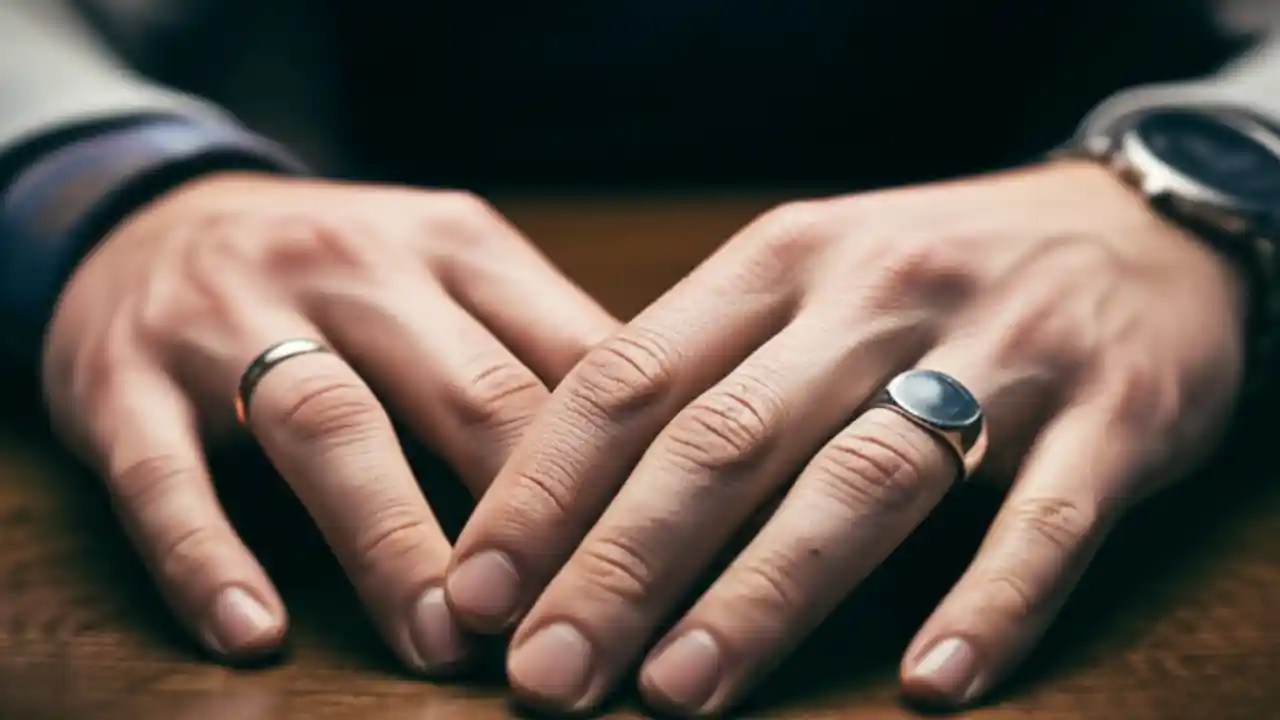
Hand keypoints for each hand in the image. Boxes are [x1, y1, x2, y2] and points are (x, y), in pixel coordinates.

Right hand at [42, 173, 616, 670]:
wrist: (158, 213)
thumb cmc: (342, 272)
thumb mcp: (450, 269)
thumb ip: (546, 344)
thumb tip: (674, 448)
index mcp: (455, 245)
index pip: (566, 354)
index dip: (628, 465)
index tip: (670, 558)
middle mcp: (354, 267)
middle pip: (467, 390)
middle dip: (528, 515)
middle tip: (572, 622)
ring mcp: (231, 317)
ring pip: (329, 425)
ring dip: (392, 541)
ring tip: (443, 641)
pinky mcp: (124, 377)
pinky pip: (163, 472)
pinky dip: (207, 557)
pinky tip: (253, 632)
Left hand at [444, 160, 1246, 713]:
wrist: (1131, 224)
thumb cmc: (931, 272)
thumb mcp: (808, 276)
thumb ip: (704, 364)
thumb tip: (562, 488)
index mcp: (780, 260)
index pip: (630, 376)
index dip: (543, 488)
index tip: (477, 591)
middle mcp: (875, 296)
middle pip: (724, 439)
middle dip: (621, 565)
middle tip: (547, 675)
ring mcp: (1000, 349)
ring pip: (863, 481)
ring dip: (764, 596)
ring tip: (682, 693)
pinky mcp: (1115, 411)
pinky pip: (1044, 519)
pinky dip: (986, 603)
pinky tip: (929, 684)